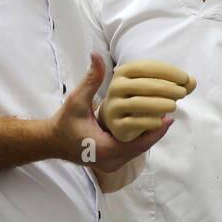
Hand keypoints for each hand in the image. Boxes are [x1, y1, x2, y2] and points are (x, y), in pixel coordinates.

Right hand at [50, 53, 172, 172]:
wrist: (50, 142)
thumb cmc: (63, 122)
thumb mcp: (76, 101)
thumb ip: (91, 80)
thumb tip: (96, 56)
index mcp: (105, 149)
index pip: (139, 143)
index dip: (156, 130)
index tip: (169, 117)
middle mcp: (111, 161)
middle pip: (143, 148)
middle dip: (157, 131)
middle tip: (170, 113)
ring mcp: (112, 164)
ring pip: (139, 151)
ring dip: (150, 135)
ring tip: (164, 118)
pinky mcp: (111, 163)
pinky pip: (132, 152)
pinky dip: (141, 139)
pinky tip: (150, 126)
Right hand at [99, 59, 195, 142]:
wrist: (118, 119)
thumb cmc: (142, 98)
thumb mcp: (158, 89)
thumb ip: (176, 84)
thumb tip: (192, 81)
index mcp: (125, 72)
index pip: (147, 67)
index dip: (168, 71)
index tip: (185, 78)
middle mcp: (116, 86)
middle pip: (143, 85)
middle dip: (166, 88)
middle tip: (183, 93)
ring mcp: (114, 106)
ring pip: (138, 103)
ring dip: (159, 104)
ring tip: (174, 106)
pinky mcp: (116, 124)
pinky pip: (133, 122)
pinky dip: (149, 121)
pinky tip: (161, 121)